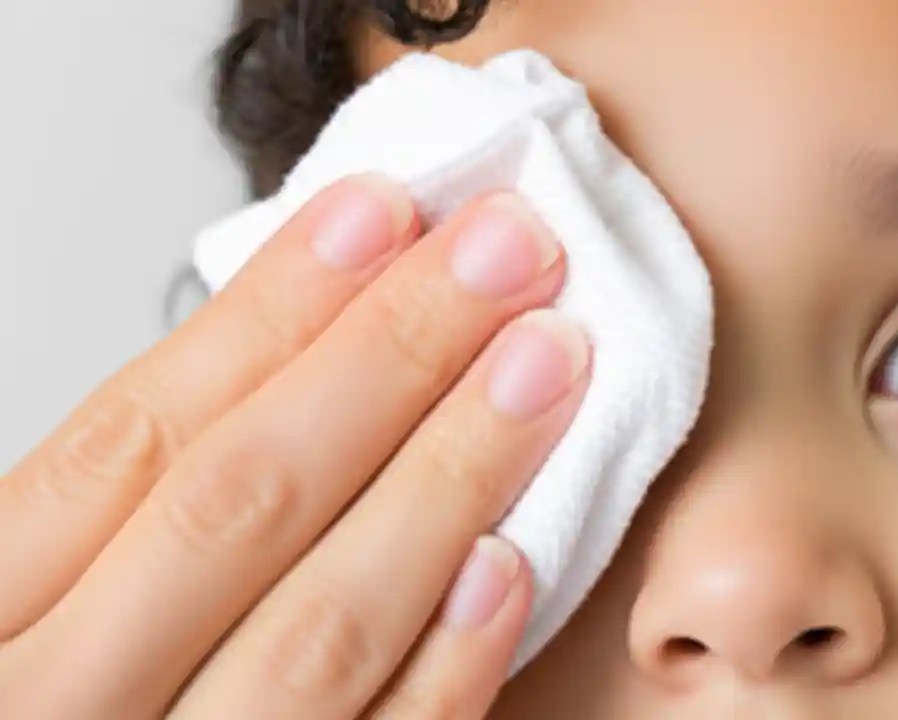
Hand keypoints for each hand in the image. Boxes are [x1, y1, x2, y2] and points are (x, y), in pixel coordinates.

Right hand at [0, 175, 588, 717]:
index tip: (384, 213)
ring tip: (547, 365)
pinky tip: (512, 560)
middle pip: (238, 506)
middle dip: (388, 361)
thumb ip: (130, 520)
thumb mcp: (37, 606)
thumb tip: (295, 346)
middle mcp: (59, 709)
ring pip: (317, 628)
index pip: (134, 439)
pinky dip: (441, 667)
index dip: (268, 315)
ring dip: (445, 481)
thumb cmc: (47, 705)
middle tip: (510, 252)